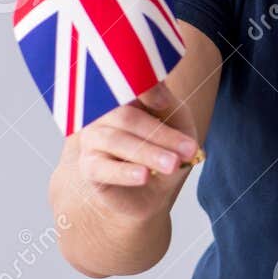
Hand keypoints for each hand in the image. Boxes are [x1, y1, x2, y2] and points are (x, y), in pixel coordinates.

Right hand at [73, 80, 200, 221]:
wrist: (154, 194)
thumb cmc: (166, 152)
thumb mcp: (179, 126)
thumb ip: (169, 105)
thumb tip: (158, 89)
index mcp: (124, 96)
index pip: (129, 85)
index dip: (144, 89)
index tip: (163, 101)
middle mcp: (103, 113)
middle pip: (127, 117)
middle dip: (160, 134)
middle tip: (189, 150)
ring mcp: (92, 138)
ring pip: (117, 141)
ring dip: (148, 153)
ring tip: (172, 165)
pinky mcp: (88, 166)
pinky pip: (103, 167)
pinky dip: (125, 171)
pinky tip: (144, 176)